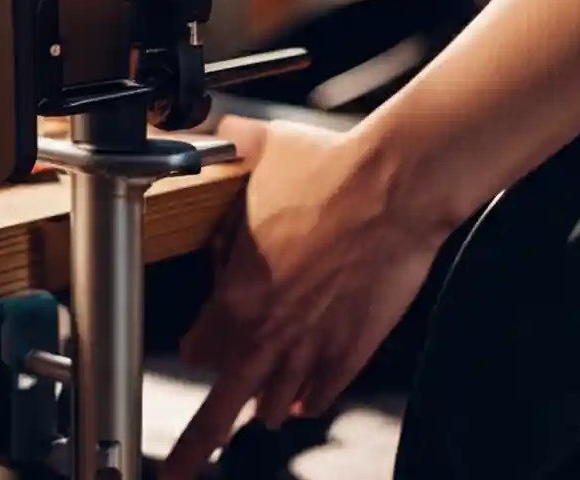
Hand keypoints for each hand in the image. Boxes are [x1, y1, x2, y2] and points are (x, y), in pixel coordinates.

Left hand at [162, 116, 454, 479]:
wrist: (397, 184)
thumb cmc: (330, 169)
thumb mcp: (255, 154)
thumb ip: (214, 153)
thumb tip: (182, 133)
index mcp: (237, 293)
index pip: (198, 348)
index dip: (193, 350)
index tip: (191, 355)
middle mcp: (271, 331)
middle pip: (223, 407)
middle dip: (199, 441)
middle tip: (184, 468)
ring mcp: (314, 346)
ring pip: (273, 404)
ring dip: (262, 405)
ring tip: (257, 411)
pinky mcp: (354, 349)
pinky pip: (319, 395)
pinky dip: (307, 399)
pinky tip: (301, 402)